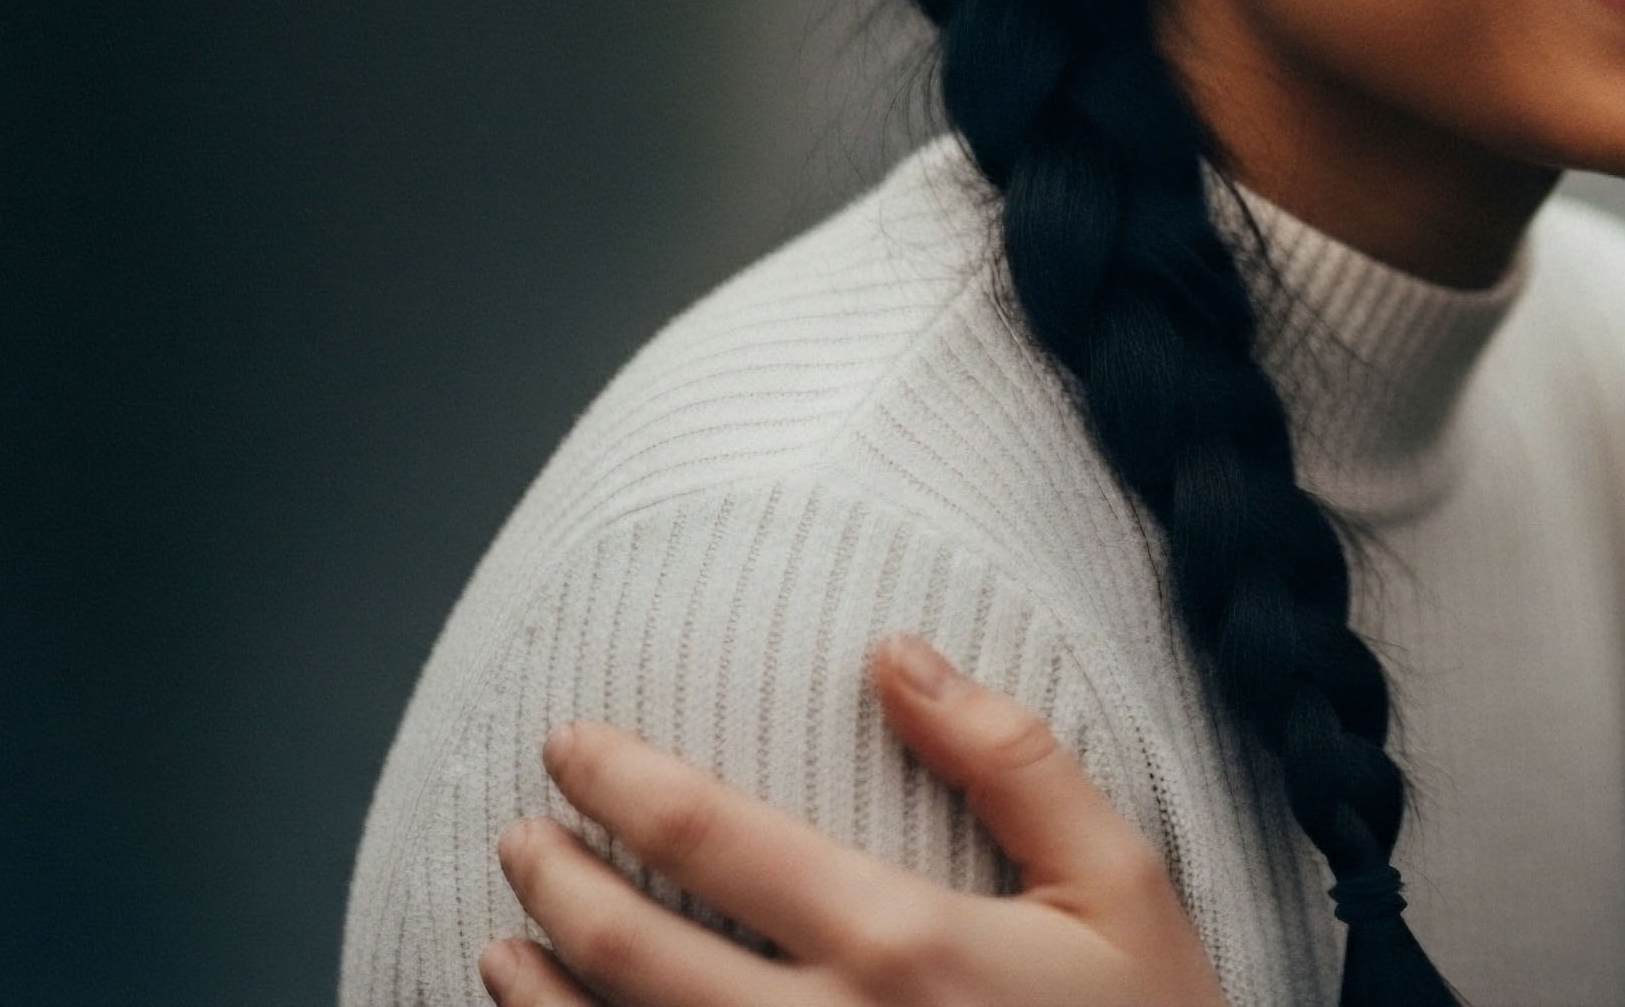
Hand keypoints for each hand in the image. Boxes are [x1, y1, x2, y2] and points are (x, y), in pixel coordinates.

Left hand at [484, 636, 1230, 1006]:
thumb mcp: (1119, 880)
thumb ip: (1010, 759)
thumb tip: (895, 653)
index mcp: (903, 941)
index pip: (712, 837)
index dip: (619, 781)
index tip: (569, 743)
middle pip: (634, 950)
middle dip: (556, 881)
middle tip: (520, 839)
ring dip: (540, 997)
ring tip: (505, 944)